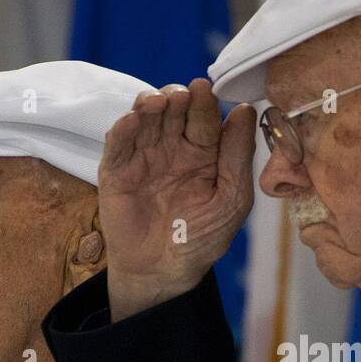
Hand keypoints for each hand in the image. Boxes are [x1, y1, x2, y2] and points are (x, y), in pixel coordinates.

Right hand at [97, 78, 255, 320]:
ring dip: (149, 105)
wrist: (163, 272)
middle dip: (177, 98)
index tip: (207, 89)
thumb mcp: (232, 200)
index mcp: (204, 152)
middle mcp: (173, 148)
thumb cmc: (202, 238)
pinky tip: (131, 120)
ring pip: (144, 119)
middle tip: (182, 95)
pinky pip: (117, 143)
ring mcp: (143, 156)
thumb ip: (238, 156)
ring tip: (158, 102)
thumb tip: (244, 111)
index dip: (205, 103)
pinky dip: (122, 129)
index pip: (204, 119)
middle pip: (173, 111)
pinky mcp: (116, 170)